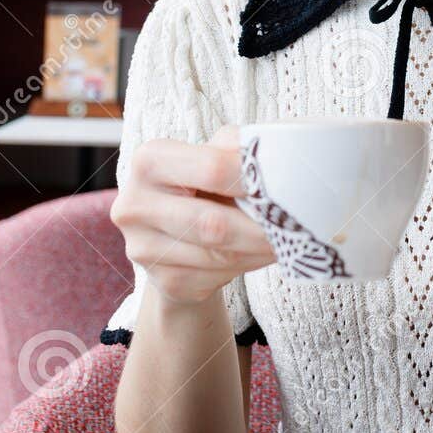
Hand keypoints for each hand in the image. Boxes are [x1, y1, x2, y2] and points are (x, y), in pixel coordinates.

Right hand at [110, 123, 276, 307]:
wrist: (179, 231)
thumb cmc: (206, 184)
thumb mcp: (218, 154)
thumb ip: (238, 150)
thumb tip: (279, 159)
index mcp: (150, 159)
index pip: (213, 169)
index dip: (256, 180)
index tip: (291, 187)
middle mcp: (134, 204)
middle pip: (214, 223)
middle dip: (263, 229)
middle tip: (297, 227)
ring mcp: (142, 248)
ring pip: (219, 256)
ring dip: (260, 251)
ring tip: (286, 240)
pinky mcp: (161, 282)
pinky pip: (216, 279)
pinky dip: (247, 267)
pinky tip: (260, 254)